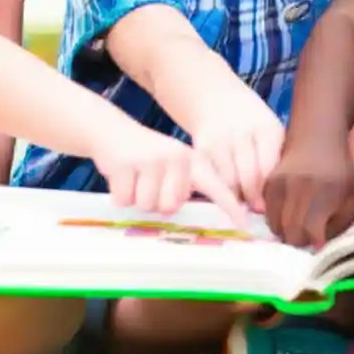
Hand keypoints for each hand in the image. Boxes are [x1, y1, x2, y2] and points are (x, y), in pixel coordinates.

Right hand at [91, 123, 246, 227]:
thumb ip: (181, 189)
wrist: (110, 130)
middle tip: (145, 183)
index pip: (215, 186)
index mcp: (190, 161)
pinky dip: (119, 195)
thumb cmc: (142, 158)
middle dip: (153, 203)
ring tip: (133, 178)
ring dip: (135, 199)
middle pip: (168, 208)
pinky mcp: (128, 163)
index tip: (244, 223)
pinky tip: (120, 176)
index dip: (229, 206)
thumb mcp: (169, 166)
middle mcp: (177, 158)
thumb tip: (185, 214)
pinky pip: (125, 200)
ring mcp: (153, 160)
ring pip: (146, 206)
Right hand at [189, 100, 283, 212]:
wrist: (215, 98)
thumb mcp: (270, 133)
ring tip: (240, 200)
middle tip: (253, 207)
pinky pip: (211, 178)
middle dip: (251, 198)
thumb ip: (272, 163)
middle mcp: (242, 132)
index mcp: (267, 128)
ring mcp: (219, 139)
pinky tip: (225, 190)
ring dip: (235, 196)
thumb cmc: (251, 123)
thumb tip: (262, 206)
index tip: (266, 205)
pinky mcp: (200, 148)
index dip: (267, 191)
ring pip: (228, 181)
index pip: (269, 167)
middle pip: (248, 177)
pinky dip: (218, 189)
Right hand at [263, 138, 353, 247]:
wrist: (317, 140)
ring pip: (277, 228)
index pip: (312, 234)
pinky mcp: (269, 184)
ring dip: (288, 231)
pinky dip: (277, 219)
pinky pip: (267, 215)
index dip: (317, 242)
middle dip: (301, 240)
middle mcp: (300, 190)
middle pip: (292, 235)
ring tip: (300, 222)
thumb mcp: (352, 199)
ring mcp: (281, 186)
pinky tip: (289, 212)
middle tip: (310, 233)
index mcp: (325, 194)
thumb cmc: (340, 173)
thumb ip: (339, 226)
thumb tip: (319, 246)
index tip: (322, 239)